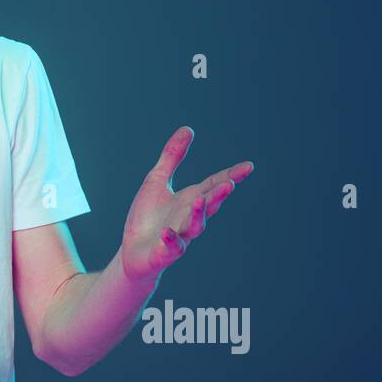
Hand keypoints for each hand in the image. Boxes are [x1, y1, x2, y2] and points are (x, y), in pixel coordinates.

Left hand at [119, 126, 252, 285]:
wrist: (133, 253)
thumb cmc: (148, 217)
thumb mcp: (157, 180)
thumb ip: (172, 156)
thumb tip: (188, 128)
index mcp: (190, 199)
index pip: (214, 185)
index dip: (231, 176)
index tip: (248, 166)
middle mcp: (189, 217)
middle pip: (208, 205)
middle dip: (218, 195)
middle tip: (231, 183)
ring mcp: (178, 236)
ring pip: (193, 226)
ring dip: (198, 214)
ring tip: (200, 200)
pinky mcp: (163, 253)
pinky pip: (170, 248)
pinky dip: (170, 241)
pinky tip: (166, 232)